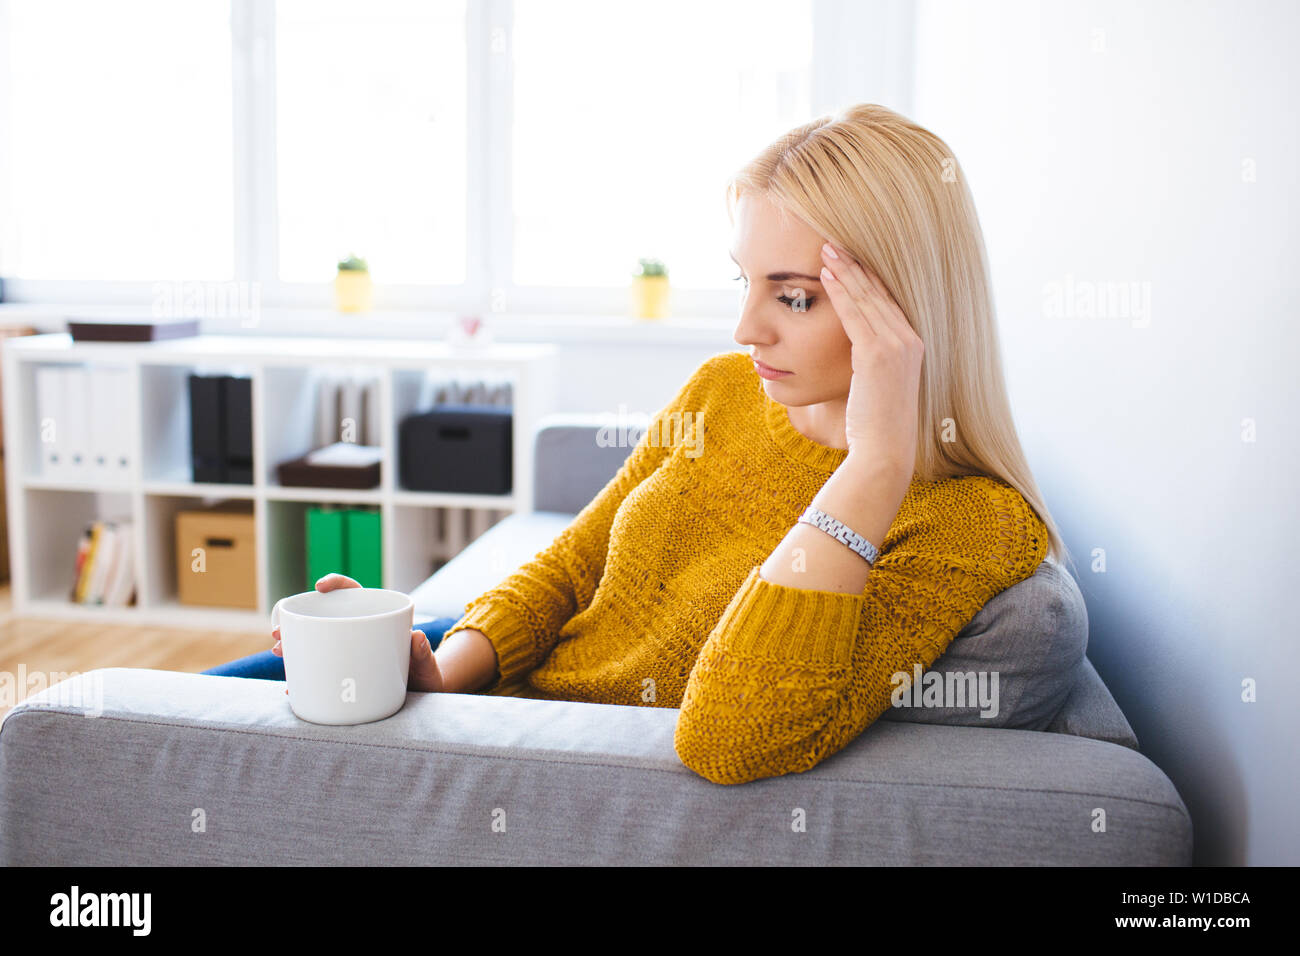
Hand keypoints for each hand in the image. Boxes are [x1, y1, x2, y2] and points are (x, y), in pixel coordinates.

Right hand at [270, 572, 444, 692]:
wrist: (425, 695)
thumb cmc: (426, 672)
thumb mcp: (425, 662)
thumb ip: (422, 651)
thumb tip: (417, 636)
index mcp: (378, 619)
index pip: (356, 594)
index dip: (337, 585)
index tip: (320, 586)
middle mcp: (361, 633)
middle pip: (326, 620)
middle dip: (299, 623)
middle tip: (279, 633)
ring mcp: (352, 652)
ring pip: (318, 644)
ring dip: (295, 647)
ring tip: (279, 652)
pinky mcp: (348, 673)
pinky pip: (323, 670)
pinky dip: (306, 677)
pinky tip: (292, 685)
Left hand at [819, 240, 923, 468]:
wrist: (885, 451)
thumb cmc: (876, 426)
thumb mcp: (878, 386)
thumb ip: (872, 363)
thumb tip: (857, 354)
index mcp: (913, 345)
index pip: (887, 302)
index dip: (867, 277)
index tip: (849, 258)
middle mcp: (910, 340)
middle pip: (878, 294)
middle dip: (855, 266)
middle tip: (833, 244)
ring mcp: (897, 346)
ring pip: (866, 299)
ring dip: (844, 271)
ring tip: (826, 251)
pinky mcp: (878, 355)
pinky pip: (854, 315)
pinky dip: (839, 292)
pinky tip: (825, 276)